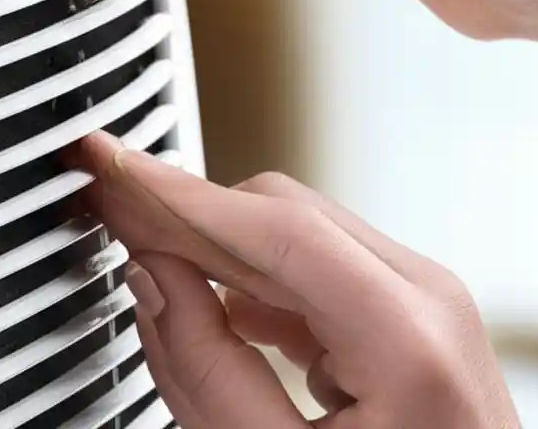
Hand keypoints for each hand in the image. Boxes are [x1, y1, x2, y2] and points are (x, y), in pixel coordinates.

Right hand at [74, 131, 520, 427]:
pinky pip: (317, 273)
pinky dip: (252, 282)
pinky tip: (211, 308)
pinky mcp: (411, 323)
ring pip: (297, 236)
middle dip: (187, 214)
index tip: (109, 167)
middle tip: (110, 212)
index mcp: (408, 342)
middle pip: (284, 216)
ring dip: (216, 248)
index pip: (273, 229)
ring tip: (148, 264)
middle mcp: (428, 303)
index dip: (175, 194)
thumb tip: (153, 278)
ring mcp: (426, 308)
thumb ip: (207, 371)